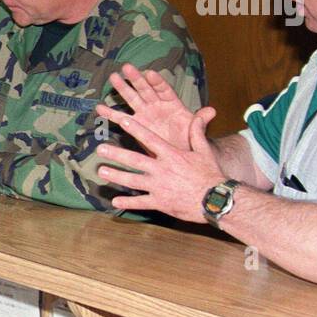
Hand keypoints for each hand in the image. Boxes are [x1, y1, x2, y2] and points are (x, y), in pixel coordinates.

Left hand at [95, 106, 225, 221]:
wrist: (216, 200)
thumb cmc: (211, 174)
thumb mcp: (204, 151)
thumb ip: (197, 133)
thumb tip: (201, 114)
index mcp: (172, 155)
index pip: (150, 139)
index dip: (136, 129)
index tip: (123, 121)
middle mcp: (161, 170)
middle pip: (134, 160)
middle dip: (116, 154)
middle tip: (100, 149)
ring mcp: (158, 187)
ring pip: (132, 180)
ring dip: (116, 176)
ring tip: (101, 172)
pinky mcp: (159, 202)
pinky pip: (140, 203)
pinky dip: (127, 203)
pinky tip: (115, 201)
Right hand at [97, 63, 216, 152]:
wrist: (180, 155)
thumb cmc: (189, 140)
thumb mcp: (196, 130)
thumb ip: (200, 121)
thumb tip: (212, 111)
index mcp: (172, 104)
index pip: (164, 90)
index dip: (157, 82)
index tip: (149, 73)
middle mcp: (157, 105)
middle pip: (146, 89)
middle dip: (136, 79)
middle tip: (127, 68)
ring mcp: (145, 114)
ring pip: (132, 99)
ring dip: (123, 88)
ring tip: (113, 77)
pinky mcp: (136, 125)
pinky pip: (121, 118)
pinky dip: (111, 113)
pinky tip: (99, 108)